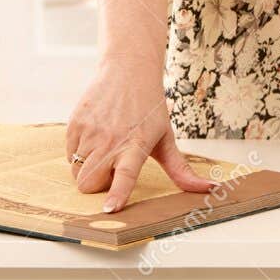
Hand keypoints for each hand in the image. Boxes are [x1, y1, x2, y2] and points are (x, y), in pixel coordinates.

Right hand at [65, 56, 215, 212]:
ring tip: (105, 148)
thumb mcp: (166, 138)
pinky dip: (79, 153)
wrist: (128, 70)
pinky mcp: (75, 123)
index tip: (110, 209)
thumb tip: (210, 188)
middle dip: (98, 186)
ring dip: (88, 169)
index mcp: (136, 145)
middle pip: (90, 183)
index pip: (126, 175)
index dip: (117, 193)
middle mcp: (111, 139)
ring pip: (77, 172)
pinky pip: (69, 155)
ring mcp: (91, 131)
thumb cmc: (149, 107)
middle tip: (112, 167)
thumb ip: (182, 170)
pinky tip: (95, 137)